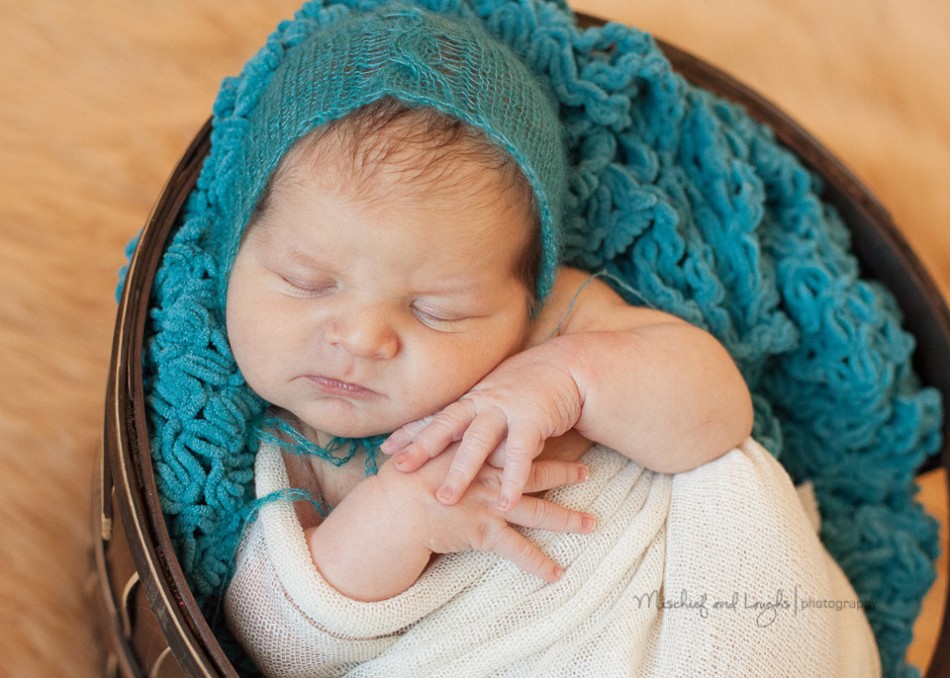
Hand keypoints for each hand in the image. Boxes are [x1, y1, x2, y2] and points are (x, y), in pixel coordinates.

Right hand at [377, 447, 593, 581]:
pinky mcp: (485, 531)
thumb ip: (445, 439)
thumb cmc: (405, 476)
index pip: (517, 444)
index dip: (539, 441)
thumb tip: (450, 430)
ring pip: (539, 512)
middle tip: (587, 473)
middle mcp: (493, 476)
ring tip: (591, 524)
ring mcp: (492, 504)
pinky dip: (538, 563)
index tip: (558, 434)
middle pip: (537, 474)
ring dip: (567, 519)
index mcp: (481, 452)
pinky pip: (518, 550)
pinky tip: (557, 574)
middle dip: (565, 474)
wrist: (394, 506)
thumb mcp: (427, 445)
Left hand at [380, 340, 582, 509]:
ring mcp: (506, 410)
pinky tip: (504, 501)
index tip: (384, 451)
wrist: (567, 367)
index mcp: (471, 400)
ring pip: (478, 442)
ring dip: (461, 471)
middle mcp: (483, 403)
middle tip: (399, 470)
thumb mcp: (492, 398)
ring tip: (446, 499)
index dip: (409, 433)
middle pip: (446, 427)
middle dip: (422, 448)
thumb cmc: (527, 387)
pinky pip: (520, 453)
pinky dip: (512, 479)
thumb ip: (472, 417)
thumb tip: (445, 440)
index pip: (434, 417)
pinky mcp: (533, 420)